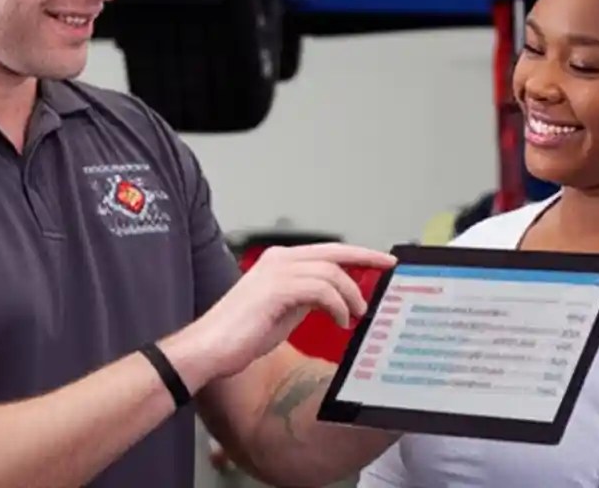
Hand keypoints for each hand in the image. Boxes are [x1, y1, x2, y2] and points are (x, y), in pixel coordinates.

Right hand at [173, 243, 395, 383]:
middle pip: (335, 252)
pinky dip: (337, 306)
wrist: (210, 348)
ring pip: (331, 272)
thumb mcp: (285, 311)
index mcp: (279, 261)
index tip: (383, 260)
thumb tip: (335, 300)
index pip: (328, 251)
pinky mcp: (277, 288)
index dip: (359, 254)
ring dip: (350, 295)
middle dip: (366, 260)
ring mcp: (277, 272)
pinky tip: (339, 321)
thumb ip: (307, 298)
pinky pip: (321, 290)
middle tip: (388, 270)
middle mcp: (279, 259)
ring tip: (355, 315)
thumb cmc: (241, 334)